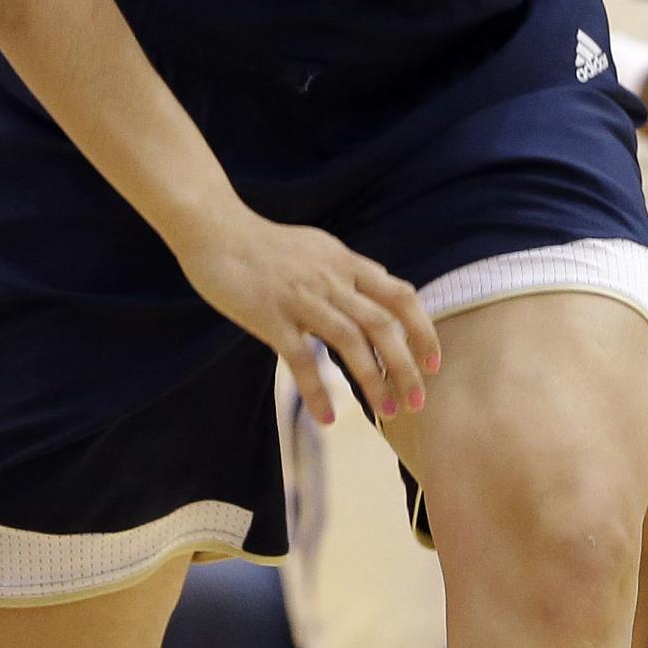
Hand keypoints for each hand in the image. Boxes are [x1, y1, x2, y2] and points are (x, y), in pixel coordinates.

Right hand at [173, 203, 436, 425]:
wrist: (214, 229)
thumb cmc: (261, 243)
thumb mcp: (316, 248)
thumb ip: (346, 270)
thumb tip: (377, 287)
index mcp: (344, 263)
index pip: (400, 296)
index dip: (422, 331)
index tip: (433, 364)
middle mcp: (330, 280)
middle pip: (382, 325)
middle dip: (406, 366)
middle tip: (416, 402)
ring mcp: (300, 298)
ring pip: (350, 341)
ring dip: (373, 380)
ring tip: (386, 412)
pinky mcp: (269, 316)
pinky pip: (299, 358)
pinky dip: (317, 390)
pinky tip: (327, 417)